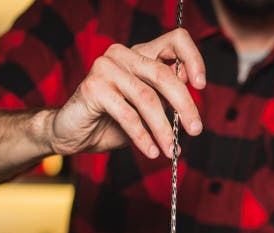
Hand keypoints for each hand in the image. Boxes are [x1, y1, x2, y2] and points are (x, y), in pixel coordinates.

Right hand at [49, 28, 204, 158]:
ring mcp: (106, 68)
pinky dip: (142, 137)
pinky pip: (127, 115)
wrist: (72, 134)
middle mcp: (123, 55)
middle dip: (184, 105)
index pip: (175, 40)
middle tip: (195, 130)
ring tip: (171, 150)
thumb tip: (191, 96)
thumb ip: (165, 98)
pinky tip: (151, 152)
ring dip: (163, 129)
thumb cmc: (111, 122)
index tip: (201, 86)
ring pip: (147, 98)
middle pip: (164, 74)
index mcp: (140, 54)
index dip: (193, 59)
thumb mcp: (146, 111)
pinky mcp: (93, 87)